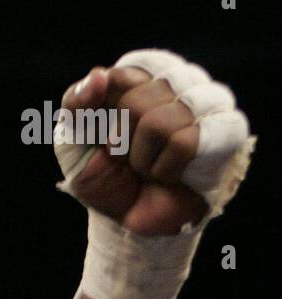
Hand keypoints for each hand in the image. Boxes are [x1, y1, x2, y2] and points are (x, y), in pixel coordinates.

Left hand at [60, 65, 207, 234]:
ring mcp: (206, 100)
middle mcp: (177, 79)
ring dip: (143, 159)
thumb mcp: (75, 143)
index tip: (101, 137)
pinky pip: (185, 142)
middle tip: (129, 159)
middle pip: (136, 100)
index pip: (118, 76)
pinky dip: (166, 169)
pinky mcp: (226, 129)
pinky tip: (169, 174)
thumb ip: (75, 104)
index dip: (103, 116)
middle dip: (122, 143)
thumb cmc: (107, 176)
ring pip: (160, 122)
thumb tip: (100, 75)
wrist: (130, 222)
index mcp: (142, 74)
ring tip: (149, 168)